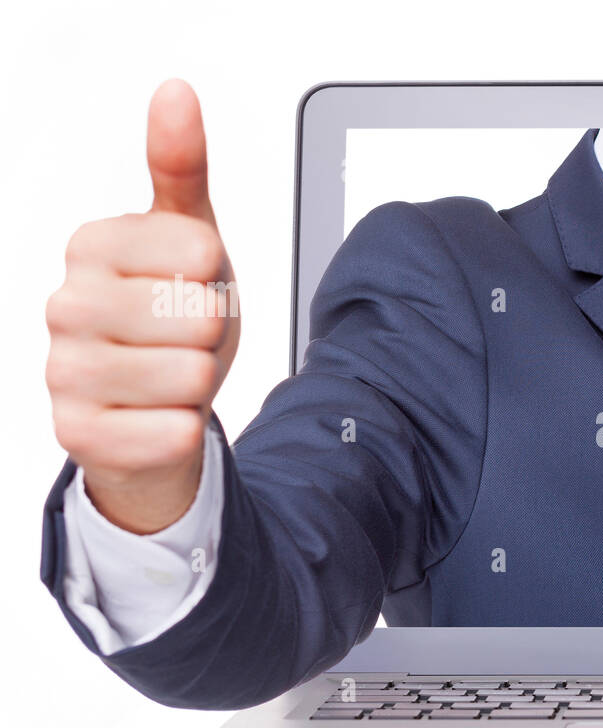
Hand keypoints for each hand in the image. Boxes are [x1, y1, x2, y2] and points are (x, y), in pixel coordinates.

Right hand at [46, 79, 238, 533]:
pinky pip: (175, 432)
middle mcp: (65, 305)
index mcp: (91, 246)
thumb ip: (182, 169)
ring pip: (192, 378)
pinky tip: (159, 419)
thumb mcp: (190, 239)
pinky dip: (185, 431)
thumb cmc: (174, 320)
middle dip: (211, 338)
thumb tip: (176, 93)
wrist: (156, 409)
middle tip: (183, 342)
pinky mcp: (79, 435)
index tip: (187, 288)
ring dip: (199, 386)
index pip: (201, 254)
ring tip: (170, 379)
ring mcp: (64, 372)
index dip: (215, 279)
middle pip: (201, 320)